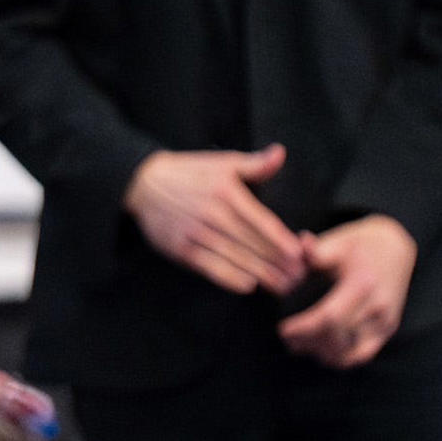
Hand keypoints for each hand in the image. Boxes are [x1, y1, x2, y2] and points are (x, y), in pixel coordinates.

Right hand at [127, 146, 306, 295]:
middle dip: (279, 264)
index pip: (263, 223)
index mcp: (227, 193)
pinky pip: (211, 268)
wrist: (141, 183)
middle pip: (254, 245)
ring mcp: (195, 234)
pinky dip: (231, 279)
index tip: (301, 255)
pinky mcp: (180, 249)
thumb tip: (280, 153)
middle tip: (299, 278)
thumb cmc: (188, 173)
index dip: (284, 242)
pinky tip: (248, 285)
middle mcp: (212, 215)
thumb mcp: (222, 162)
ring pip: (236, 260)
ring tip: (282, 287)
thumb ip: (254, 164)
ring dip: (262, 276)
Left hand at [278, 214, 414, 368]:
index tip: (283, 329)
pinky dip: (341, 359)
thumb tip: (300, 245)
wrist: (396, 248)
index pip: (330, 317)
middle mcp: (378, 306)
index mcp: (363, 283)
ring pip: (351, 353)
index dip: (304, 328)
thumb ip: (316, 250)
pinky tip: (321, 351)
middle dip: (308, 342)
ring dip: (323, 354)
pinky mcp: (388, 329)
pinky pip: (364, 354)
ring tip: (300, 346)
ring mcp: (386, 320)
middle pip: (338, 338)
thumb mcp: (338, 241)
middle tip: (287, 339)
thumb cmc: (360, 244)